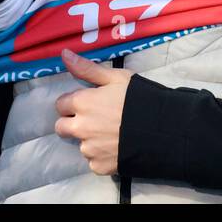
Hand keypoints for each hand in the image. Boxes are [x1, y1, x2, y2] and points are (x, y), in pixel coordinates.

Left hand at [54, 48, 132, 175]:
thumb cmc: (139, 99)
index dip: (73, 103)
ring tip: (111, 134)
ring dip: (90, 140)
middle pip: (62, 127)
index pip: (61, 104)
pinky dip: (101, 156)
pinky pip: (94, 161)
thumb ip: (87, 69)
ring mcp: (89, 149)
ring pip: (80, 144)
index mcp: (82, 103)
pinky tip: (116, 148)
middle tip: (93, 120)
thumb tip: (64, 54)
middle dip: (72, 123)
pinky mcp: (99, 166)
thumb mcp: (115, 77)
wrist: (160, 130)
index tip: (87, 103)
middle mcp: (80, 127)